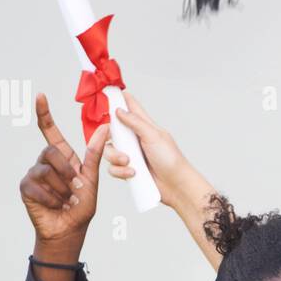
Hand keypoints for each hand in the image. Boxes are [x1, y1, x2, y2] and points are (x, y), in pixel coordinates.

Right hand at [20, 98, 107, 245]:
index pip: (51, 131)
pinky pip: (37, 186)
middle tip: (75, 188)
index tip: (40, 95)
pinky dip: (51, 199)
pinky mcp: (26, 187)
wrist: (70, 230)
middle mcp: (46, 162)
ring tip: (65, 200)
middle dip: (67, 171)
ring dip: (61, 189)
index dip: (45, 113)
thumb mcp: (92, 179)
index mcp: (63, 157)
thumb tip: (105, 127)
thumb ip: (95, 153)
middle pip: (51, 151)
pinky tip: (54, 206)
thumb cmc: (81, 207)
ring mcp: (34, 174)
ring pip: (45, 170)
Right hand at [104, 92, 188, 206]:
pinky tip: (133, 173)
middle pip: (112, 131)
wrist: (176, 186)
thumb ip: (135, 122)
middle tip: (112, 139)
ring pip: (110, 151)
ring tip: (129, 162)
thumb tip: (119, 110)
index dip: (118, 99)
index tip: (105, 93)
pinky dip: (120, 171)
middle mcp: (135, 138)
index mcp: (144, 126)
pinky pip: (113, 168)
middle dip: (109, 137)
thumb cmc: (171, 159)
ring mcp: (131, 154)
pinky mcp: (128, 169)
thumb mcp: (154, 136)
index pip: (130, 106)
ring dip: (116, 157)